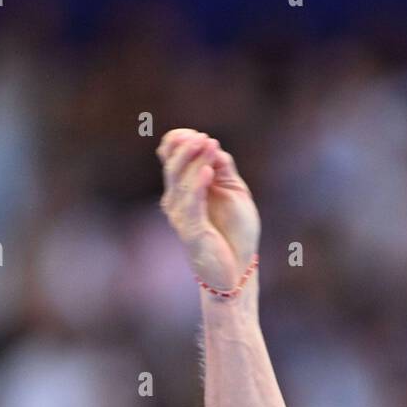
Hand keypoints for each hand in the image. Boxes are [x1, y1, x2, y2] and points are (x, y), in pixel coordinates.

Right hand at [157, 128, 260, 291]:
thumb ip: (223, 171)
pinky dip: (199, 186)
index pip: (170, 160)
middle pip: (173, 168)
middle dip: (187, 149)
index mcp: (183, 192)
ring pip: (181, 182)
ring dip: (196, 161)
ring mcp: (182, 218)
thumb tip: (215, 147)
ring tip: (210, 145)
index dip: (179, 144)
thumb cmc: (235, 234)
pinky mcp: (192, 232)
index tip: (199, 135)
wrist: (236, 271)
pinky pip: (192, 205)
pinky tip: (209, 171)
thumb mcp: (233, 194)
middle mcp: (177, 204)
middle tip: (204, 137)